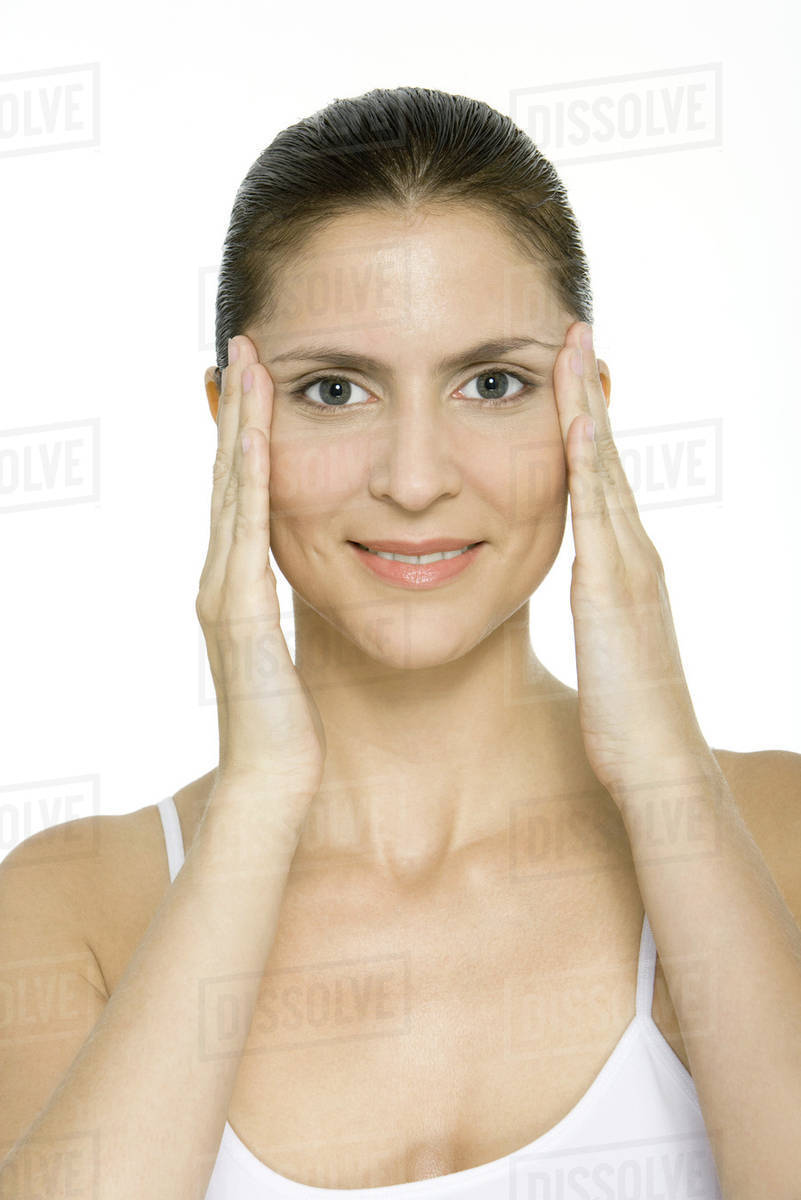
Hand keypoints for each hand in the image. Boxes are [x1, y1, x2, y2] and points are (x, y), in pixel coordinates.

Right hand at [196, 335, 326, 813]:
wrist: (271, 787)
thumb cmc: (292, 733)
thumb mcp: (297, 659)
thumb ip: (303, 620)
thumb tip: (333, 589)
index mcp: (240, 587)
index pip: (246, 494)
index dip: (250, 436)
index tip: (263, 382)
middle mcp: (223, 578)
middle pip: (231, 478)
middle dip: (238, 411)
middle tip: (244, 348)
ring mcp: (224, 591)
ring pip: (233, 490)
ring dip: (241, 426)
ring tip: (249, 366)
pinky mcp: (238, 610)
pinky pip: (246, 527)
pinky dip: (249, 476)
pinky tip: (258, 434)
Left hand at [553, 321, 711, 801]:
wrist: (657, 763)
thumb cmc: (627, 716)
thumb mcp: (608, 646)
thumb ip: (600, 608)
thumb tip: (588, 588)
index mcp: (625, 565)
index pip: (601, 480)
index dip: (587, 424)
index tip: (570, 374)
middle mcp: (634, 554)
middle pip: (608, 459)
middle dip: (590, 394)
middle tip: (576, 332)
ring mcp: (630, 567)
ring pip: (605, 472)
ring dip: (588, 409)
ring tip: (574, 350)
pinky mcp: (615, 590)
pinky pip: (600, 515)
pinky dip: (590, 465)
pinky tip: (578, 424)